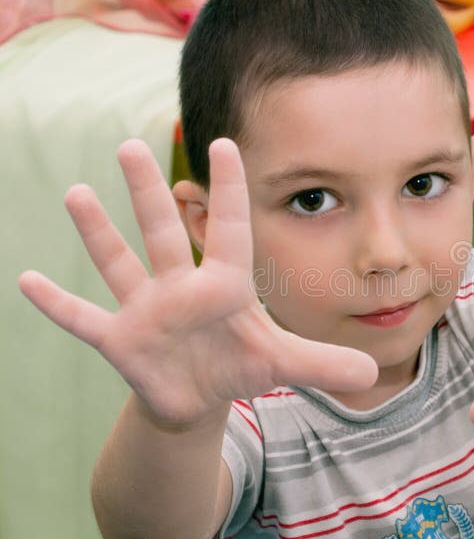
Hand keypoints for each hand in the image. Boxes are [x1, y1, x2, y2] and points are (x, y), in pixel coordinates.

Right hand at [19, 138, 376, 425]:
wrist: (202, 395)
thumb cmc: (241, 365)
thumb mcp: (284, 364)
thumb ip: (324, 364)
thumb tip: (375, 371)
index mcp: (226, 286)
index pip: (229, 229)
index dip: (228, 191)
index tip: (225, 142)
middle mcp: (183, 287)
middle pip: (164, 232)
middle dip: (148, 193)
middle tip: (130, 145)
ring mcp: (148, 310)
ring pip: (121, 262)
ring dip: (97, 233)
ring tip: (76, 193)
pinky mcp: (121, 340)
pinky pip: (84, 319)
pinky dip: (58, 305)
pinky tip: (25, 279)